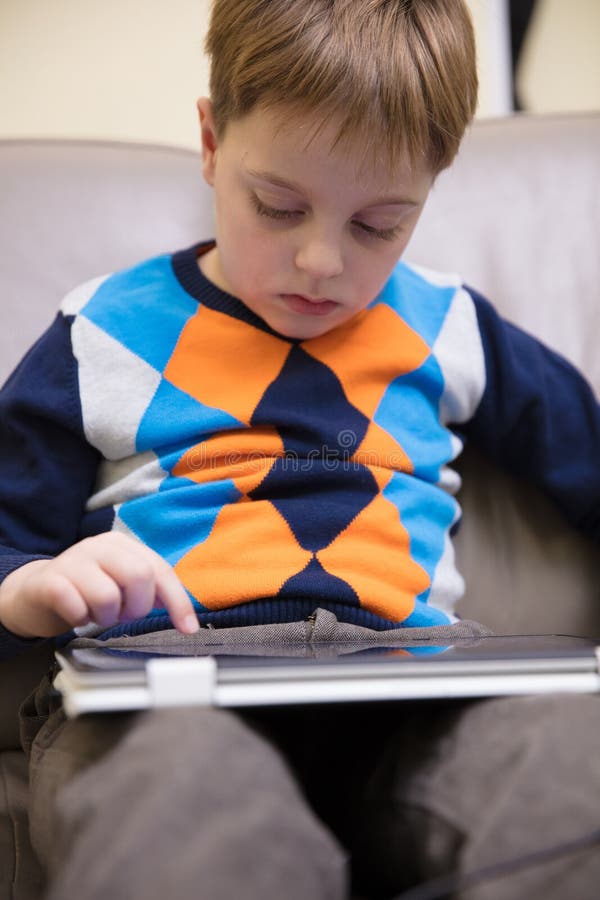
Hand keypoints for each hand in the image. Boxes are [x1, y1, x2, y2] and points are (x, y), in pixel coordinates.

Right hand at [0, 533, 198, 638]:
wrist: (33, 592)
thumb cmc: (84, 590)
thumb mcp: (120, 583)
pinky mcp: (50, 581)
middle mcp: (99, 546)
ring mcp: (73, 560)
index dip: (178, 601)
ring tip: (95, 613)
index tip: (188, 629)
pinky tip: (75, 614)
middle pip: (139, 576)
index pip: (160, 569)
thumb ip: (150, 589)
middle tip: (121, 614)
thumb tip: (183, 610)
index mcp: (121, 545)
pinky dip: (80, 619)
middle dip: (136, 607)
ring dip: (106, 616)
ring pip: (108, 596)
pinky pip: (76, 606)